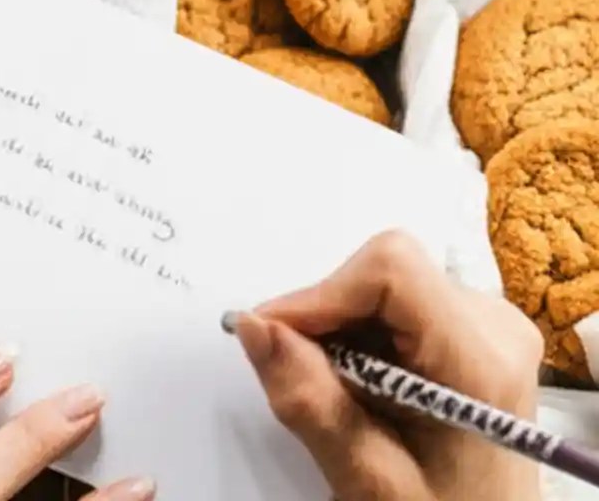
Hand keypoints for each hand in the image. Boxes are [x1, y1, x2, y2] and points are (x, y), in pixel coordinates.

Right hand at [234, 231, 542, 500]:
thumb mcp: (369, 477)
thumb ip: (311, 401)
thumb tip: (253, 325)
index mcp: (481, 358)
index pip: (391, 270)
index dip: (320, 295)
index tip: (275, 339)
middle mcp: (494, 323)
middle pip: (382, 274)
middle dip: (327, 320)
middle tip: (310, 384)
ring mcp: (487, 322)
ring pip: (381, 286)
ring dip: (340, 332)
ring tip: (345, 396)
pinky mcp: (472, 328)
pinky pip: (394, 303)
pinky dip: (358, 337)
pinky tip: (365, 388)